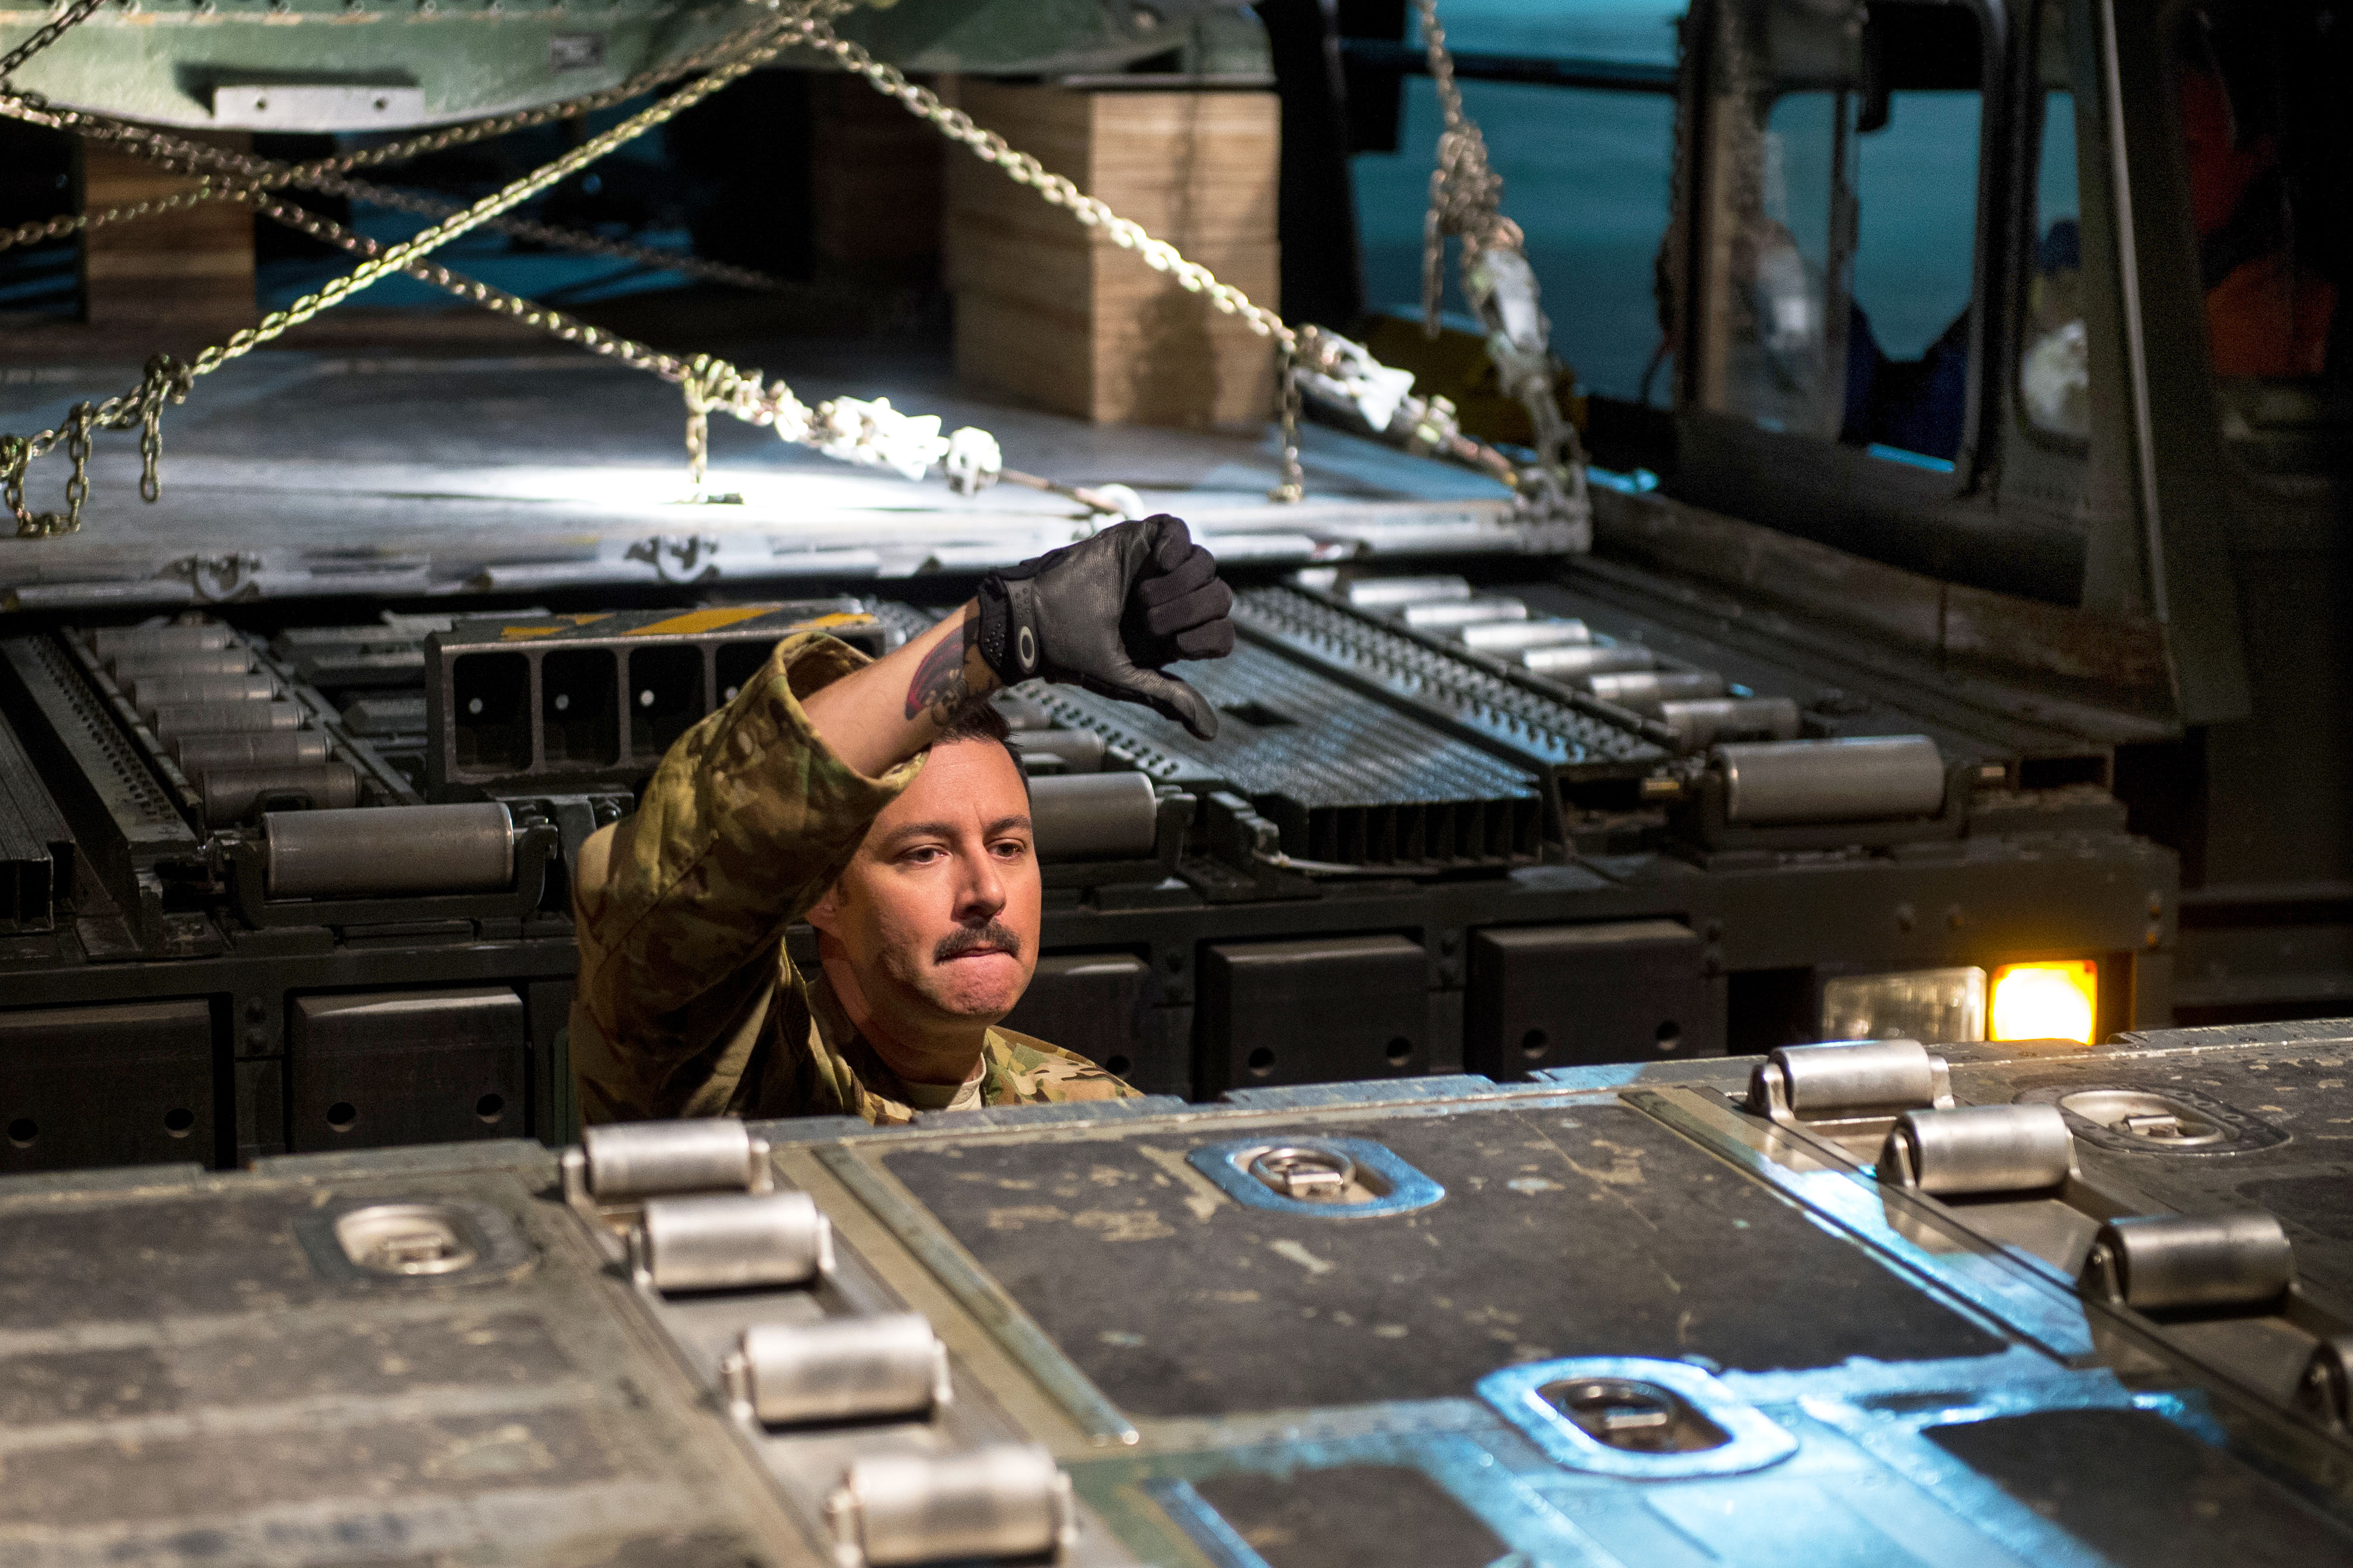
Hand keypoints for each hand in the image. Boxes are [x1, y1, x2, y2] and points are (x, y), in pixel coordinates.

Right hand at [976, 515, 1233, 738]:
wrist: (1034, 618)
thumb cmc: (1073, 650)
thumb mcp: (1125, 678)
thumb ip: (1169, 697)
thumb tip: (1210, 733)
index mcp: (1173, 633)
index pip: (1221, 631)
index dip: (1208, 637)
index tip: (1176, 645)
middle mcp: (1171, 598)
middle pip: (1220, 595)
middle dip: (1190, 611)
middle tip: (1150, 620)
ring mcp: (1156, 565)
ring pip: (1204, 563)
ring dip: (1181, 584)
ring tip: (1143, 596)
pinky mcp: (1138, 538)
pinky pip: (1178, 528)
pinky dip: (1178, 544)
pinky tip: (1160, 562)